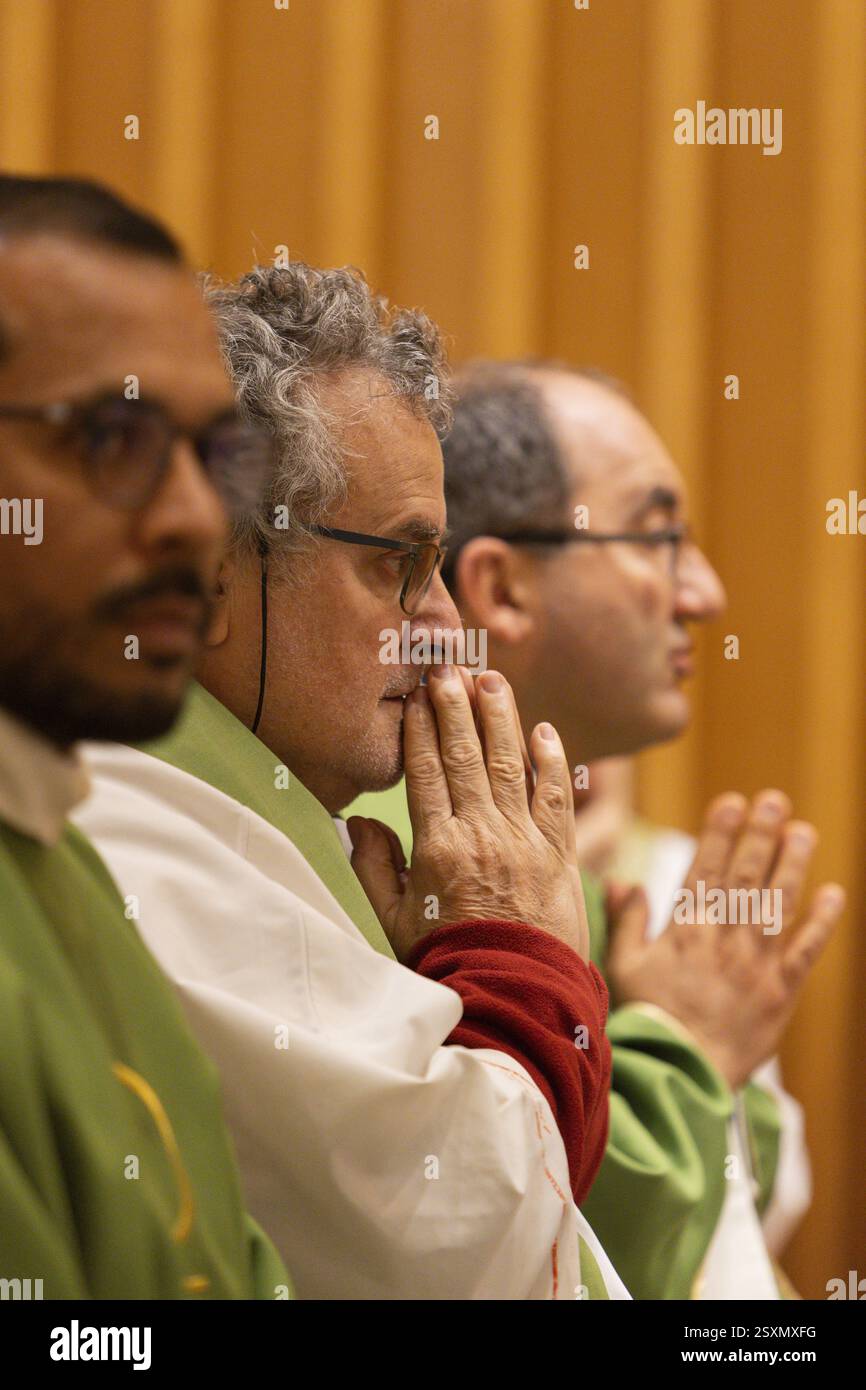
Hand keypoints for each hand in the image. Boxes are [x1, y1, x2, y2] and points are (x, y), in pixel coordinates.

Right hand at [348, 665, 589, 962]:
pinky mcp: (560, 855)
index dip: (419, 729)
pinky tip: (544, 730)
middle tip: (448, 667)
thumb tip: (360, 822)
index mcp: (437, 847)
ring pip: (511, 765)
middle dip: (455, 707)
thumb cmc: (448, 962)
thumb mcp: (395, 921)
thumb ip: (375, 868)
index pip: (426, 772)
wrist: (513, 998)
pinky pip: (557, 797)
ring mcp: (525, 841)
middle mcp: (482, 833)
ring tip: (491, 679)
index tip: (415, 695)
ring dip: (501, 718)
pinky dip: (553, 762)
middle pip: (466, 756)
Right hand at [606, 789, 844, 1088]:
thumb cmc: (645, 1022)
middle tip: (774, 800)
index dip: (719, 833)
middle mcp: (722, 939)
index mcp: (684, 930)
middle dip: (759, 834)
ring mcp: (754, 964)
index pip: (705, 869)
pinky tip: (834, 894)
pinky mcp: (780, 992)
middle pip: (745, 876)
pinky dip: (821, 922)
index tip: (732, 802)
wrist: (677, 1073)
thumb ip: (628, 920)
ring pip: (778, 903)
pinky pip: (805, 951)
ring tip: (803, 831)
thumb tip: (624, 881)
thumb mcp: (623, 967)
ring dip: (793, 864)